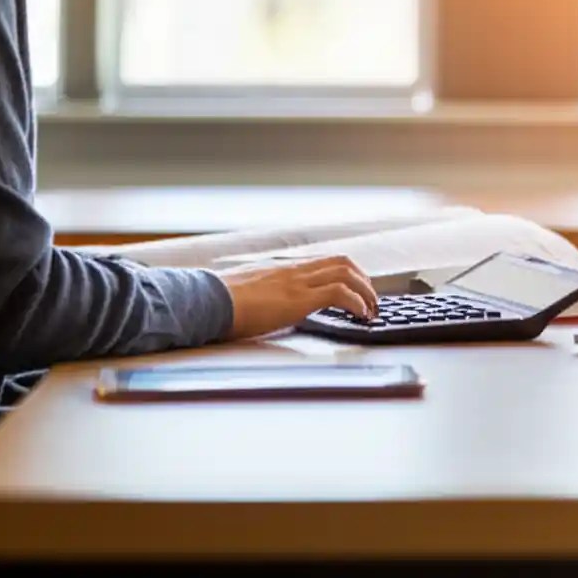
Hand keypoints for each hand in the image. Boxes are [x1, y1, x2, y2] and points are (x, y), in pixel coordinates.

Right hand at [217, 255, 378, 339]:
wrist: (206, 302)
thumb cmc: (220, 302)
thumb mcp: (249, 293)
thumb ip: (264, 294)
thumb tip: (266, 307)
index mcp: (283, 269)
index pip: (325, 261)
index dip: (348, 273)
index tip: (357, 289)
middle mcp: (294, 271)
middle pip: (342, 261)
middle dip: (363, 280)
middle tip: (371, 300)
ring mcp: (297, 282)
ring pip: (346, 273)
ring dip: (366, 292)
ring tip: (371, 310)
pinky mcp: (298, 299)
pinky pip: (339, 293)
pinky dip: (357, 303)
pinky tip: (361, 316)